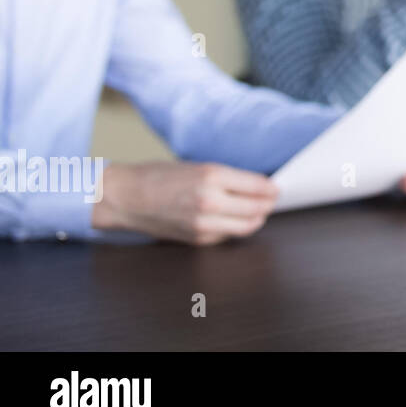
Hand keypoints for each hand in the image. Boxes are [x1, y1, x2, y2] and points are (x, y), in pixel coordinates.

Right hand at [91, 161, 277, 244]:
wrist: (127, 197)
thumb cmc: (160, 177)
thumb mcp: (199, 167)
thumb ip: (229, 178)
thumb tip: (259, 186)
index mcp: (212, 176)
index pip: (258, 186)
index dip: (272, 188)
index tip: (276, 188)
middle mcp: (210, 201)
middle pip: (258, 209)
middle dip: (269, 204)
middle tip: (271, 199)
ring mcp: (204, 223)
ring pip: (247, 226)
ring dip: (257, 218)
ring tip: (258, 211)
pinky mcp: (198, 239)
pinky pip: (228, 236)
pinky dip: (236, 228)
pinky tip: (234, 219)